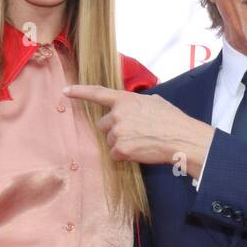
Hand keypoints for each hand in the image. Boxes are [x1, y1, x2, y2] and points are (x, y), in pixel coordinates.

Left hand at [62, 84, 214, 176]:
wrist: (181, 139)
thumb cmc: (172, 120)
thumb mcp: (154, 102)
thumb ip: (136, 103)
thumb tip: (133, 109)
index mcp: (125, 99)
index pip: (97, 93)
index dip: (79, 92)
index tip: (65, 91)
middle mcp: (117, 114)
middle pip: (103, 125)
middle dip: (114, 130)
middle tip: (134, 133)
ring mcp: (117, 132)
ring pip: (109, 141)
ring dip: (121, 144)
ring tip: (142, 142)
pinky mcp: (120, 149)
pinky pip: (114, 154)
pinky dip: (125, 156)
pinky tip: (140, 151)